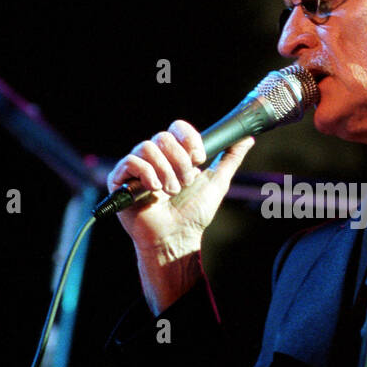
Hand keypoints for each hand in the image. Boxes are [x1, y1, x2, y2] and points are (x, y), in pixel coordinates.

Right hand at [107, 121, 253, 308]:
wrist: (176, 238)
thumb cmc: (193, 214)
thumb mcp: (217, 182)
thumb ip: (230, 159)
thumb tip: (246, 138)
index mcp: (174, 154)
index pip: (177, 127)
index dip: (189, 138)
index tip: (200, 158)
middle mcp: (154, 157)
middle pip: (163, 137)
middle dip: (179, 161)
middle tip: (185, 183)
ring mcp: (136, 168)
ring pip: (148, 147)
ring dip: (165, 172)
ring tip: (170, 192)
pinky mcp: (120, 180)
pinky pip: (131, 161)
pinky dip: (146, 174)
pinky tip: (154, 191)